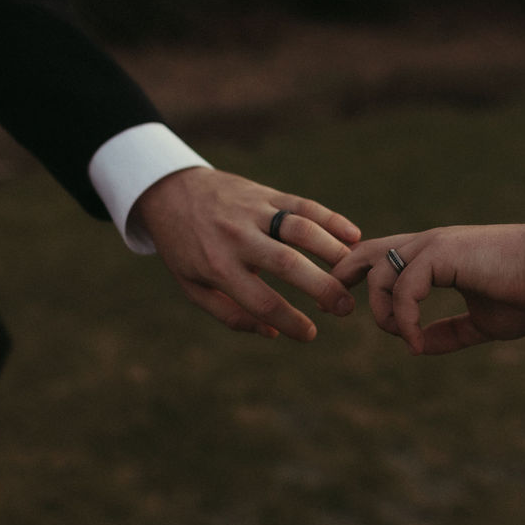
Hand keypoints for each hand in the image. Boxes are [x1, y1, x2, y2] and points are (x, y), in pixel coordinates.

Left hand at [134, 167, 360, 340]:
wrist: (171, 191)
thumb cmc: (185, 247)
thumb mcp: (192, 286)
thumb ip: (229, 314)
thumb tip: (272, 332)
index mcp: (217, 266)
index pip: (261, 300)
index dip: (290, 322)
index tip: (310, 334)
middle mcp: (237, 237)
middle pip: (287, 264)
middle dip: (322, 287)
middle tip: (346, 308)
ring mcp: (254, 211)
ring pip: (301, 229)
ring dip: (333, 251)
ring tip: (353, 273)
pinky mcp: (266, 193)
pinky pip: (303, 204)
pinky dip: (331, 219)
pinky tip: (353, 236)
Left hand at [332, 224, 524, 353]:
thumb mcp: (481, 324)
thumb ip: (447, 334)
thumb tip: (415, 348)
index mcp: (436, 255)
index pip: (384, 255)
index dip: (358, 272)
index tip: (344, 301)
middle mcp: (428, 244)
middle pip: (367, 252)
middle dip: (342, 276)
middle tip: (334, 308)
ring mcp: (433, 244)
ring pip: (381, 275)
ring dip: (383, 313)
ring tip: (405, 337)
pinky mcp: (442, 253)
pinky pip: (404, 288)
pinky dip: (404, 318)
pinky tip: (414, 340)